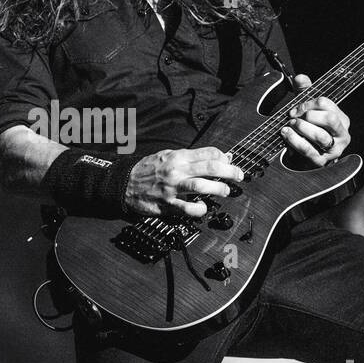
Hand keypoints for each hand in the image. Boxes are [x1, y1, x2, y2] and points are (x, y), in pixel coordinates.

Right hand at [123, 146, 243, 218]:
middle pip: (209, 168)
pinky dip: (199, 209)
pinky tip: (204, 208)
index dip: (223, 158)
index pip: (208, 153)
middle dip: (229, 171)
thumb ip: (190, 158)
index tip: (230, 163)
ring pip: (201, 186)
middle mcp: (176, 170)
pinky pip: (187, 208)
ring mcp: (172, 188)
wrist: (124, 183)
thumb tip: (215, 158)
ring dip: (218, 189)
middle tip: (239, 175)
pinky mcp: (167, 204)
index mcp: (178, 156)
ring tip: (225, 191)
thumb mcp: (168, 156)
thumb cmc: (148, 169)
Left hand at [280, 74, 350, 166]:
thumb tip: (301, 78)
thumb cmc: (307, 129)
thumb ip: (304, 92)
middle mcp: (342, 134)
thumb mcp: (306, 109)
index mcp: (341, 119)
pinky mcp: (321, 162)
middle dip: (308, 115)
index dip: (308, 103)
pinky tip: (286, 134)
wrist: (303, 157)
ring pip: (321, 136)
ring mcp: (334, 149)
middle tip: (293, 117)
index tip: (295, 108)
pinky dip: (295, 141)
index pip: (327, 104)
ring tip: (290, 125)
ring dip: (302, 128)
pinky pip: (309, 150)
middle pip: (330, 118)